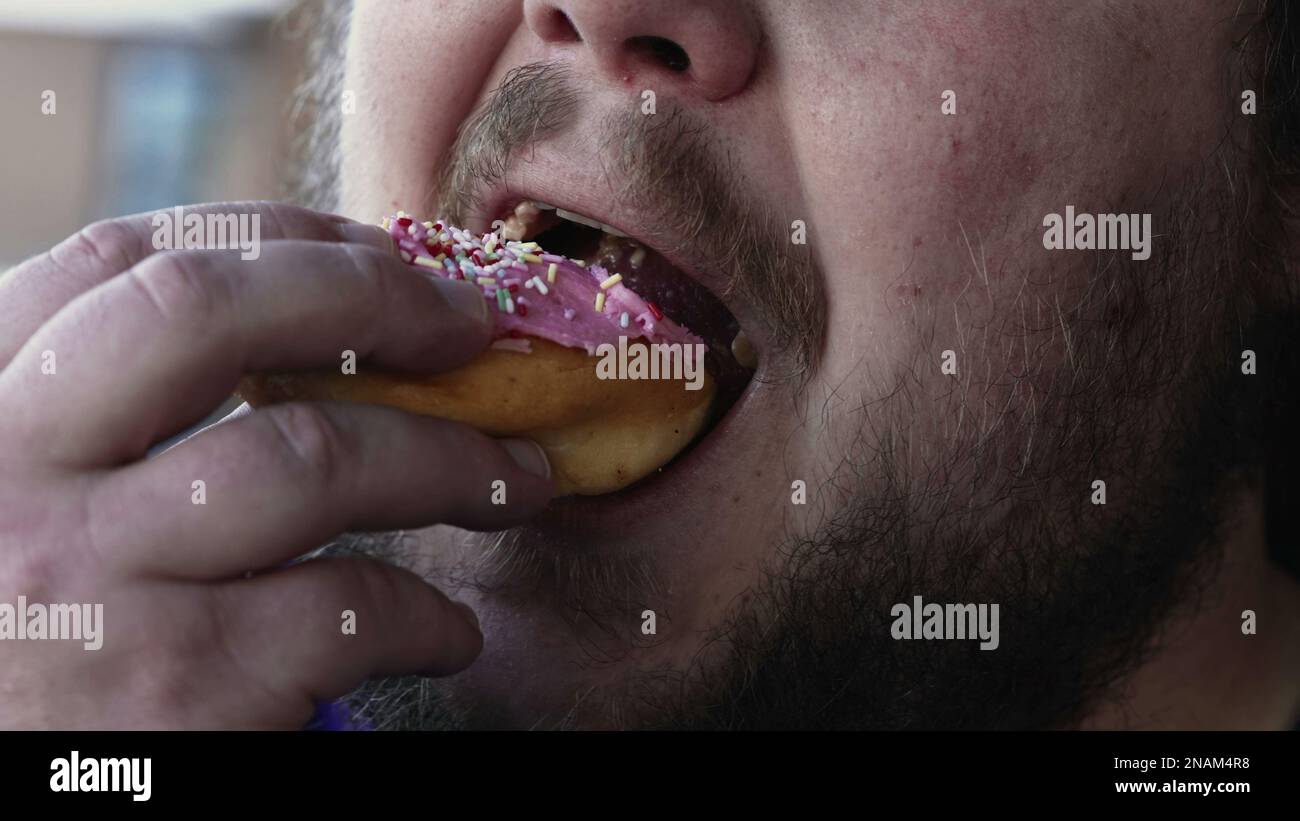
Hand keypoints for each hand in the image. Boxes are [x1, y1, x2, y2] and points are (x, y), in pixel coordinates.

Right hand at [0, 202, 551, 727]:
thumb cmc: (17, 645)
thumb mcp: (9, 501)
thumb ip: (92, 415)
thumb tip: (275, 328)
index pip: (118, 263)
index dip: (271, 237)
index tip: (374, 252)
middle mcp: (15, 480)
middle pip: (206, 313)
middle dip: (371, 294)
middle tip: (471, 321)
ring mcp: (98, 585)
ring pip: (315, 459)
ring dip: (454, 461)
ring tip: (518, 479)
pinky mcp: (180, 694)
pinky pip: (350, 610)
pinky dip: (428, 615)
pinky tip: (448, 631)